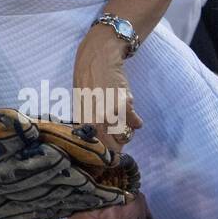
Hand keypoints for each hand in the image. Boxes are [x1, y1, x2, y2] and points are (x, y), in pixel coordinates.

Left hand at [72, 26, 142, 157]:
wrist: (99, 57)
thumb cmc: (87, 79)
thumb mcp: (81, 101)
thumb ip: (88, 120)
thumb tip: (97, 139)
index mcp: (83, 119)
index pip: (94, 147)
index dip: (102, 157)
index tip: (107, 161)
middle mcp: (97, 119)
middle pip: (112, 146)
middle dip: (118, 146)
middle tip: (119, 138)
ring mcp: (112, 113)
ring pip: (126, 136)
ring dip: (127, 131)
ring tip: (123, 121)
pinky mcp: (126, 105)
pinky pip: (136, 123)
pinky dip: (136, 121)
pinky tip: (133, 114)